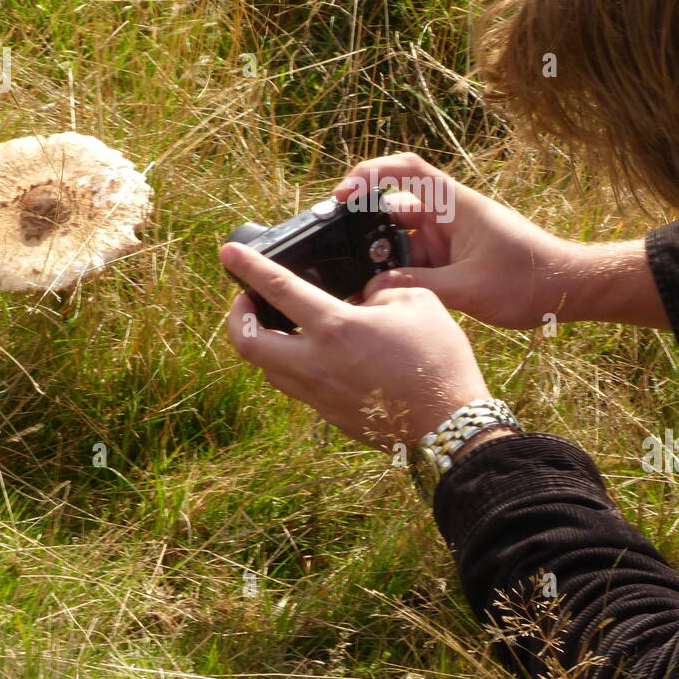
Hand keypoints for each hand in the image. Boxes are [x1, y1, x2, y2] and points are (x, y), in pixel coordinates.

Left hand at [220, 240, 490, 448]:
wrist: (450, 426)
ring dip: (265, 344)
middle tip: (245, 300)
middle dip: (237, 317)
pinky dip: (296, 366)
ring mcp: (321, 396)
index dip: (248, 267)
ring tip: (281, 326)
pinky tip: (320, 356)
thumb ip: (381, 289)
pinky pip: (299, 387)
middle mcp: (316, 364)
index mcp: (335, 328)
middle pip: (247, 343)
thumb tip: (363, 296)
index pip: (277, 289)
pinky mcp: (332, 416)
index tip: (228, 252)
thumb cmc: (438, 361)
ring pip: (270, 369)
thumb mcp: (417, 302)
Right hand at [332, 152, 586, 329]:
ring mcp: (448, 238)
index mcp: (455, 206)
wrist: (569, 289)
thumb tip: (372, 291)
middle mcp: (448, 216)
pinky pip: (413, 260)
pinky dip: (396, 274)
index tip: (342, 194)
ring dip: (379, 256)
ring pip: (400, 239)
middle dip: (363, 223)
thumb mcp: (471, 289)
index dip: (369, 174)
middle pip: (393, 207)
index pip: (405, 171)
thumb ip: (419, 287)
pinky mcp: (451, 260)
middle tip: (336, 246)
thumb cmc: (530, 279)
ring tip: (354, 279)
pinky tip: (380, 296)